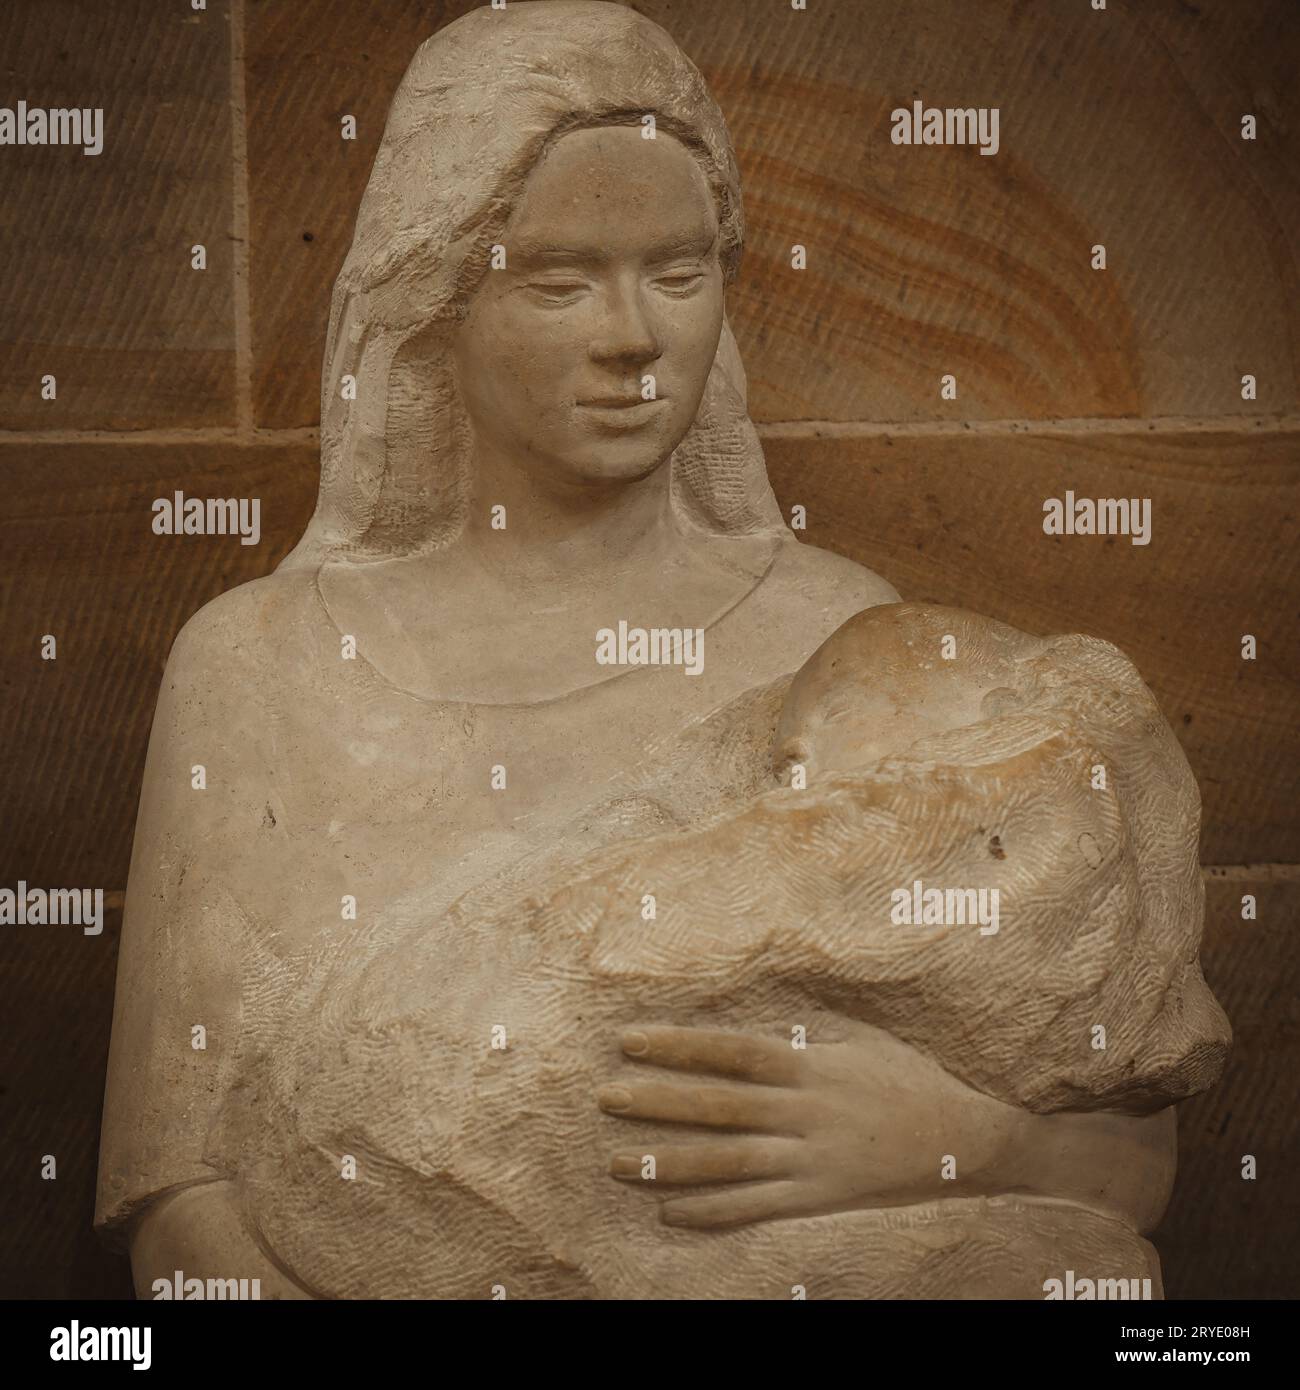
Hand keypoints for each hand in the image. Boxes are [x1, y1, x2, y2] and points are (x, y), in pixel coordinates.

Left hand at [598, 1020, 1021, 1228]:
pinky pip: (757, 1207)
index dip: (678, 1045)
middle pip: (717, 1105)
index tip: (630, 1040)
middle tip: (605, 1096)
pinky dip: (712, 1211)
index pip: (731, 1051)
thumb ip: (806, 1035)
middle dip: (658, 1101)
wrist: (967, 1141)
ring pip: (727, 1161)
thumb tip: (752, 1018)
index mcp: (812, 1064)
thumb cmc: (911, 1080)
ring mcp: (811, 1158)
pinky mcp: (820, 1197)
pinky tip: (670, 1212)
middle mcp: (804, 1111)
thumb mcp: (861, 1040)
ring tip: (618, 1161)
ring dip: (669, 1162)